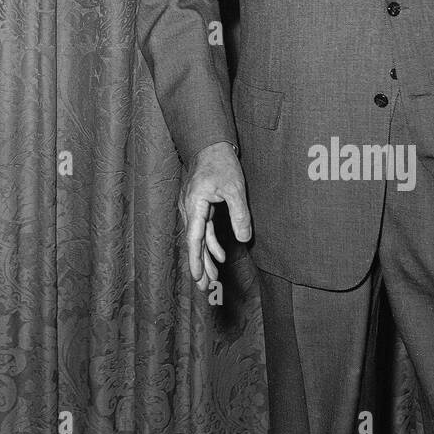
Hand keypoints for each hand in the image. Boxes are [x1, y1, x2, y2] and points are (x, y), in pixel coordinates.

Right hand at [180, 141, 251, 292]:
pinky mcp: (197, 206)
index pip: (194, 238)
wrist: (210, 144)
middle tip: (204, 288)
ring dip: (205, 257)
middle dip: (199, 266)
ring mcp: (191, 207)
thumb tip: (244, 240)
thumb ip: (239, 214)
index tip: (198, 278)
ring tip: (211, 278)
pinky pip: (202, 229)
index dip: (196, 260)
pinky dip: (209, 243)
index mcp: (194, 205)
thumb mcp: (235, 188)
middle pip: (193, 242)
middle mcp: (188, 208)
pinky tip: (219, 255)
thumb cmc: (222, 164)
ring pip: (197, 238)